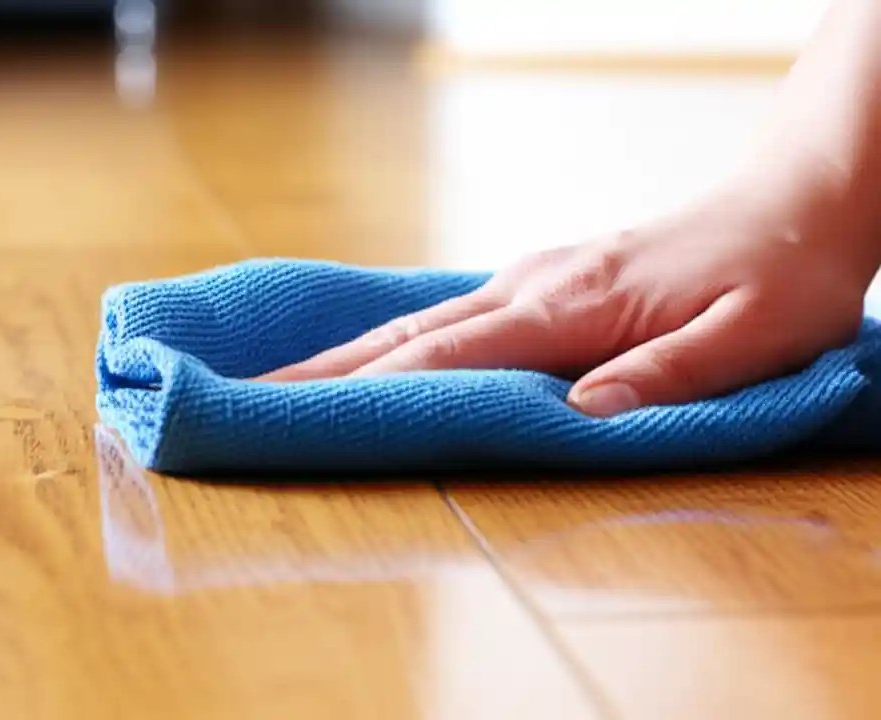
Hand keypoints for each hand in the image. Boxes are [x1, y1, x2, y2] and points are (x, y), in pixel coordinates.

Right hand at [258, 188, 876, 415]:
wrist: (799, 200)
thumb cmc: (782, 275)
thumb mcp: (752, 338)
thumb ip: (667, 378)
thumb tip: (581, 413)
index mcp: (575, 306)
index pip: (450, 355)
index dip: (369, 387)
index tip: (293, 408)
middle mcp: (536, 285)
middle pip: (410, 335)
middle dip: (325, 370)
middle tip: (250, 396)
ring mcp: (535, 277)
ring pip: (421, 322)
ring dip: (348, 355)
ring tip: (283, 381)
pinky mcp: (545, 281)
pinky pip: (452, 316)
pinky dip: (396, 341)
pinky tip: (370, 357)